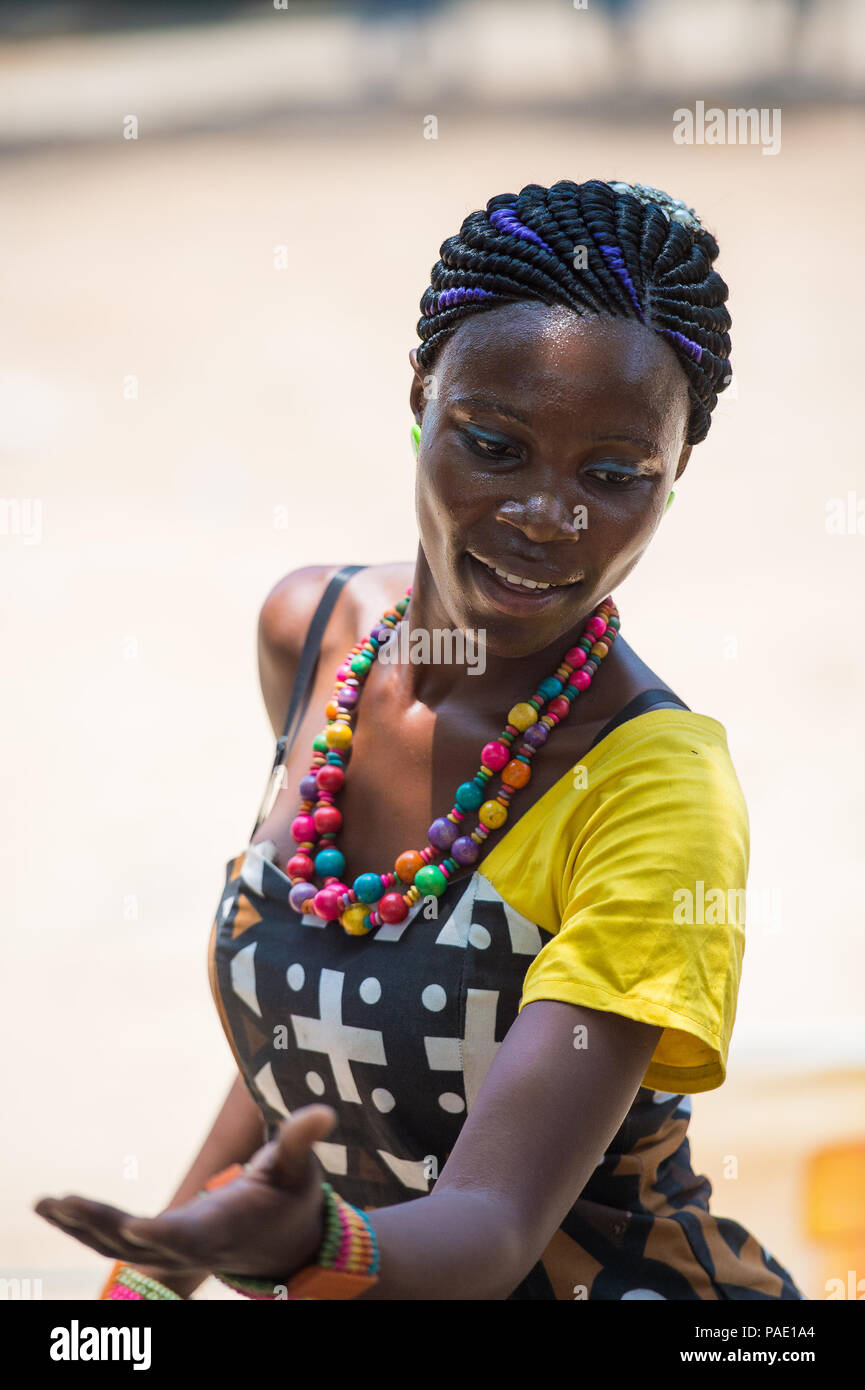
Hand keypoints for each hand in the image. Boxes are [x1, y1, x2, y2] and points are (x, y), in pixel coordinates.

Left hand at [34, 1105, 336, 1281]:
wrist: (286, 1246)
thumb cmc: (293, 1198)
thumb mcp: (298, 1167)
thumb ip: (301, 1139)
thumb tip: (325, 1110)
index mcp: (225, 1228)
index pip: (188, 1235)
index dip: (160, 1233)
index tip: (131, 1227)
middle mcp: (192, 1246)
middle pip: (139, 1241)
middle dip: (100, 1223)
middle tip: (64, 1201)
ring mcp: (171, 1250)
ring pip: (116, 1246)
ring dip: (80, 1225)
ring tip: (46, 1201)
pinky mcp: (157, 1243)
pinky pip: (110, 1240)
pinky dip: (81, 1226)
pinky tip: (52, 1206)